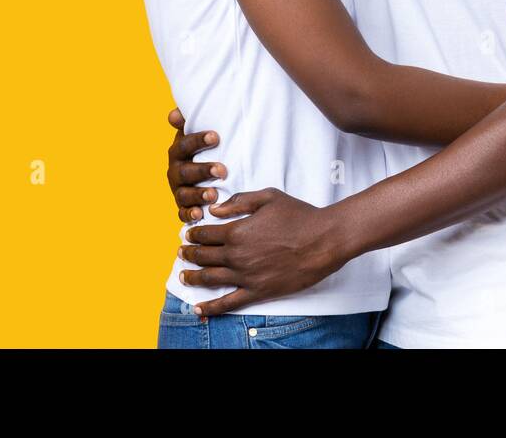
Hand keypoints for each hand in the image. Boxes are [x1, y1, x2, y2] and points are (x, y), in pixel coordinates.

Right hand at [165, 108, 225, 223]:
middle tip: (222, 170)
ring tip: (214, 195)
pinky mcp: (183, 207)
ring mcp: (179, 190)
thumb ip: (190, 122)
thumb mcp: (202, 135)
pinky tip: (199, 214)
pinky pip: (182, 213)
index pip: (185, 144)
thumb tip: (174, 114)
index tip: (216, 137)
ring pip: (184, 194)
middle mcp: (176, 171)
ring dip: (198, 195)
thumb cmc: (207, 150)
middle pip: (185, 171)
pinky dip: (189, 215)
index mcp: (179, 151)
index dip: (198, 140)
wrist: (207, 175)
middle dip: (203, 171)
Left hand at [177, 188, 348, 315]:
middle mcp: (236, 256)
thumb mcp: (268, 197)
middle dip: (189, 254)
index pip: (205, 234)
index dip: (193, 233)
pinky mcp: (257, 292)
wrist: (323, 240)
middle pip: (203, 256)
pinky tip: (198, 308)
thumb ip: (238, 201)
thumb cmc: (299, 215)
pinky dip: (210, 308)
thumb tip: (214, 210)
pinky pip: (228, 303)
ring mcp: (245, 276)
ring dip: (192, 277)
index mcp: (236, 231)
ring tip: (183, 276)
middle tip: (182, 252)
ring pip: (209, 279)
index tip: (188, 234)